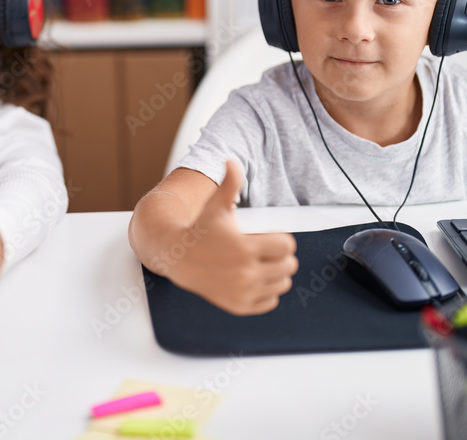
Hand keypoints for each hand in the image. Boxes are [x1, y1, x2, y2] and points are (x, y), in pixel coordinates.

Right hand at [172, 160, 298, 314]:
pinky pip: (270, 302)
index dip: (281, 239)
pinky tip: (253, 279)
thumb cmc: (200, 230)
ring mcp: (243, 292)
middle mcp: (245, 273)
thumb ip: (229, 183)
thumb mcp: (215, 206)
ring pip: (282, 284)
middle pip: (288, 266)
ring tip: (261, 263)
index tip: (268, 237)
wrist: (178, 258)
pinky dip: (267, 292)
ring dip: (276, 274)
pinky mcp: (239, 306)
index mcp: (244, 248)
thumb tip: (231, 160)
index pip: (287, 246)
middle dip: (280, 256)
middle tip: (265, 250)